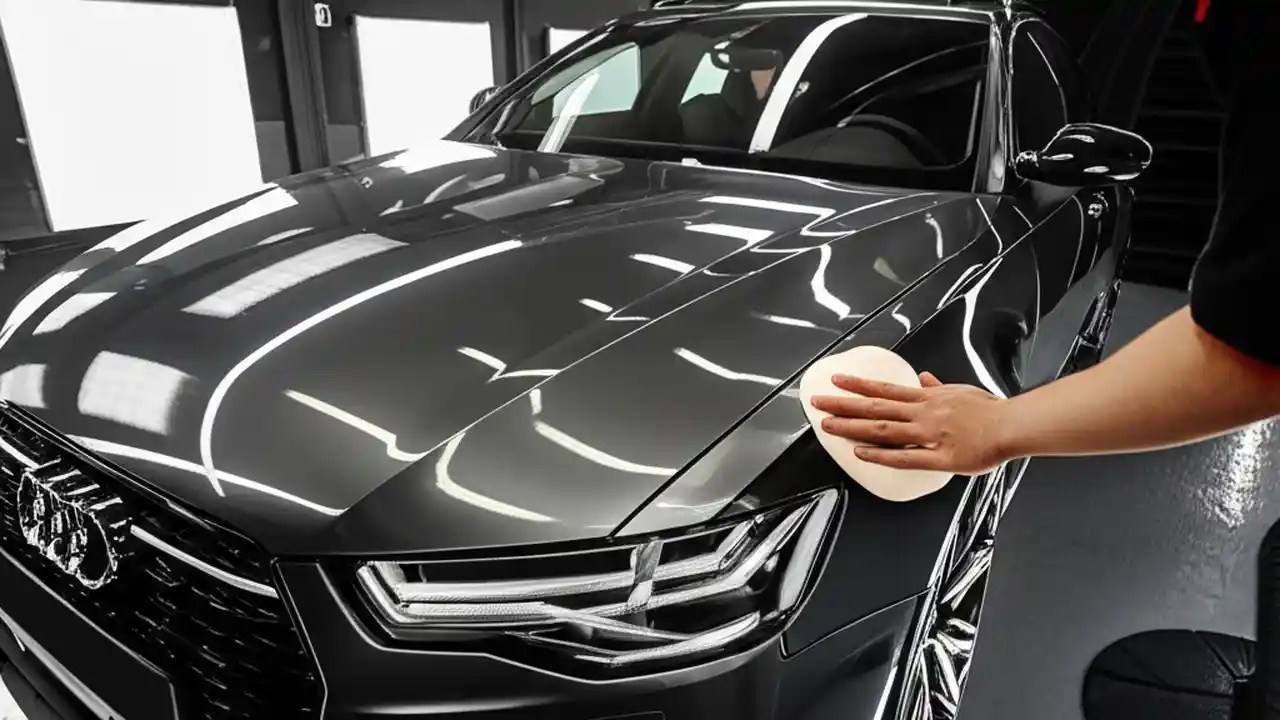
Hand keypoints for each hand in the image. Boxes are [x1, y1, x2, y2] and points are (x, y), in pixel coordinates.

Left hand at [810, 372, 1014, 474]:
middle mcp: (922, 412)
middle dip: (843, 404)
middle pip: (875, 407)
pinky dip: (881, 454)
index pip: (884, 390)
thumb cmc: (990, 410)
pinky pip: (905, 456)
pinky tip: (861, 453)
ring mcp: (928, 434)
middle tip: (817, 402)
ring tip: (829, 425)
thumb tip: (922, 377)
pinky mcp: (939, 456)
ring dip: (853, 426)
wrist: (1011, 424)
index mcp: (927, 398)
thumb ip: (937, 387)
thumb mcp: (960, 390)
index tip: (836, 381)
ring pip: (883, 429)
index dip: (858, 386)